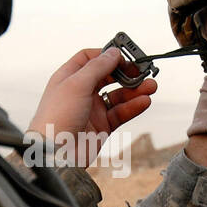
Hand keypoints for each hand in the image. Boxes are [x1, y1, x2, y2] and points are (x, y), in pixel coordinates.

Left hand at [27, 47, 156, 167]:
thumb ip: (98, 67)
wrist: (56, 154)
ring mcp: (92, 109)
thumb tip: (113, 52)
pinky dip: (134, 106)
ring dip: (135, 90)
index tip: (124, 55)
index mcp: (69, 77)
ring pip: (118, 95)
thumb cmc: (57, 118)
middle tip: (142, 71)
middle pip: (108, 76)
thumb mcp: (77, 84)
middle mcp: (81, 91)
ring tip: (150, 87)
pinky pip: (121, 112)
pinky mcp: (102, 126)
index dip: (107, 55)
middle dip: (126, 73)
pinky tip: (144, 101)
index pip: (90, 58)